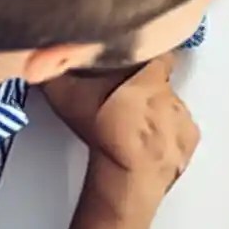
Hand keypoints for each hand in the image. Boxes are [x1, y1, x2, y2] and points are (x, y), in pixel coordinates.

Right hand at [43, 55, 199, 198]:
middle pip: (161, 82)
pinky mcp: (189, 141)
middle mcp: (172, 95)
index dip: (145, 53)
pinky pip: (179, 130)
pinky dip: (166, 133)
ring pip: (170, 106)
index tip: (134, 58)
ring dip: (155, 111)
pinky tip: (145, 140)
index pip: (158, 52)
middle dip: (144, 87)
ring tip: (132, 123)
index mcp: (152, 77)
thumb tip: (39, 59)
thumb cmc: (106, 135)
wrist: (128, 176)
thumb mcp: (70, 98)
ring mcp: (183, 119)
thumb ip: (55, 73)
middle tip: (124, 97)